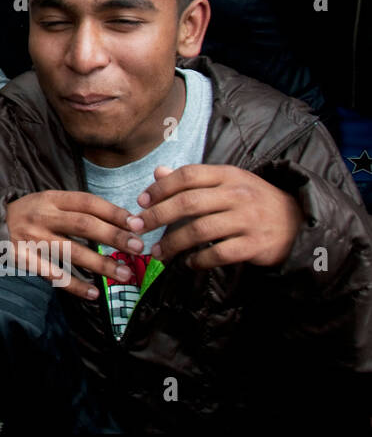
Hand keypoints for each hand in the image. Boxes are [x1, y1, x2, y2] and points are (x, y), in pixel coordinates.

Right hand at [5, 190, 147, 298]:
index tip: (137, 224)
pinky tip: (93, 293)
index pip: (87, 202)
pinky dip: (74, 285)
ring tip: (124, 274)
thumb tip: (120, 223)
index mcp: (50, 199)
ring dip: (101, 264)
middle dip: (114, 236)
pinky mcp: (24, 260)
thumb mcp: (47, 203)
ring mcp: (32, 239)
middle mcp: (42, 217)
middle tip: (138, 247)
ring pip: (72, 252)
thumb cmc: (28, 215)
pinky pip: (53, 274)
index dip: (114, 213)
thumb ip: (76, 210)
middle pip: (84, 225)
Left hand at [139, 164, 302, 267]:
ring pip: (200, 230)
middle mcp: (238, 194)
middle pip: (188, 202)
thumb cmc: (254, 200)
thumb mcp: (228, 182)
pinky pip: (219, 254)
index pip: (187, 175)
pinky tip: (188, 263)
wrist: (299, 221)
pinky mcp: (255, 245)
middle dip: (157, 216)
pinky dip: (199, 260)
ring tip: (157, 253)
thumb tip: (157, 172)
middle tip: (137, 227)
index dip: (160, 188)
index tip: (141, 201)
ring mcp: (248, 220)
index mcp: (228, 175)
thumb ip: (193, 179)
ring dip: (172, 243)